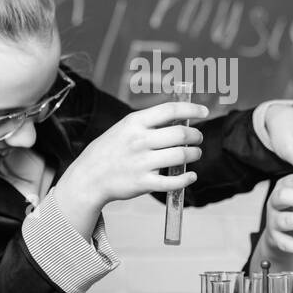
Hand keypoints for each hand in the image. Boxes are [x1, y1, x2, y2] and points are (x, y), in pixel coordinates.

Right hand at [61, 101, 207, 207]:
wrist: (88, 177)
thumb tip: (180, 117)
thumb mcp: (124, 128)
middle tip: (198, 137)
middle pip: (180, 133)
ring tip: (194, 154)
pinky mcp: (143, 183)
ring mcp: (141, 163)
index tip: (204, 111)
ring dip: (194, 154)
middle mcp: (139, 141)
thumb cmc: (110, 150)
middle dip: (196, 135)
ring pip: (181, 156)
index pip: (170, 110)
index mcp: (134, 122)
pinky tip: (190, 176)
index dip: (191, 109)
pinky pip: (173, 182)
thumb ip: (149, 122)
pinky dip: (187, 178)